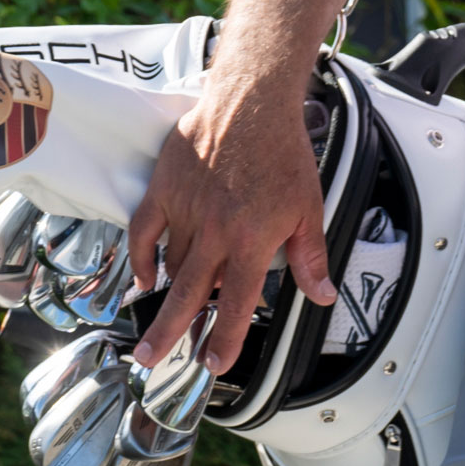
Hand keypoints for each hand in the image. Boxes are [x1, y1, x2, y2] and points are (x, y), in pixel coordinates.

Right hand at [122, 51, 338, 376]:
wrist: (251, 102)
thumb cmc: (282, 153)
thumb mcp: (308, 208)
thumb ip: (310, 257)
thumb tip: (323, 295)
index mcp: (252, 240)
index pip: (238, 302)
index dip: (226, 338)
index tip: (214, 362)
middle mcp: (215, 230)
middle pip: (190, 293)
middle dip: (170, 332)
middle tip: (150, 359)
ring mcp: (185, 209)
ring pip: (173, 263)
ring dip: (171, 291)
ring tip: (166, 315)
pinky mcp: (164, 188)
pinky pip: (144, 231)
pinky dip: (141, 256)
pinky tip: (145, 277)